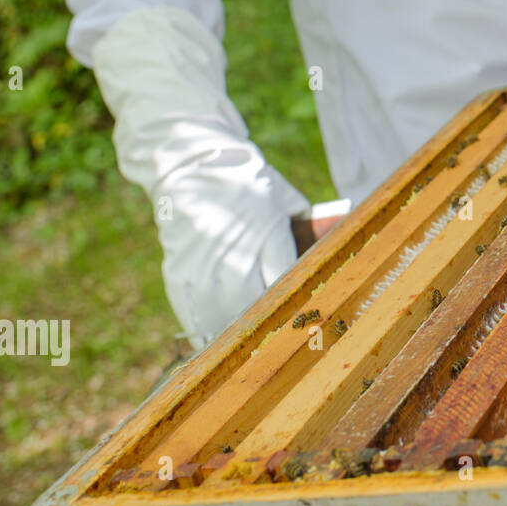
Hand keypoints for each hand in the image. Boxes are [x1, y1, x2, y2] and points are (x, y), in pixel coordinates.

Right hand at [91, 6, 308, 345]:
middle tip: (280, 337)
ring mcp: (203, 264)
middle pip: (256, 306)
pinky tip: (217, 337)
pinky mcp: (179, 271)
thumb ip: (304, 227)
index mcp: (266, 230)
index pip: (286, 282)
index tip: (305, 317)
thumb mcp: (284, 197)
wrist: (191, 162)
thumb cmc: (246, 179)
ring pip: (224, 316)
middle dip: (269, 322)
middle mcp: (234, 251)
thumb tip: (327, 251)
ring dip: (238, 332)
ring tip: (250, 343)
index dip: (295, 303)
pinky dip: (207, 327)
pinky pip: (194, 313)